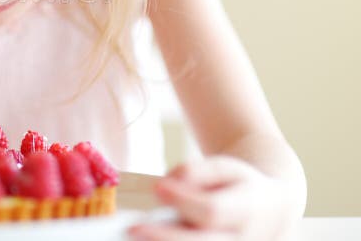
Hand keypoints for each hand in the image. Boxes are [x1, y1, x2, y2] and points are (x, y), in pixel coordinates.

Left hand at [128, 155, 298, 240]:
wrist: (272, 213)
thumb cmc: (239, 186)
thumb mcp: (226, 168)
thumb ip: (197, 173)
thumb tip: (166, 185)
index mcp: (247, 210)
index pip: (213, 210)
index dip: (184, 200)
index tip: (157, 188)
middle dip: (164, 238)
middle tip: (131, 229)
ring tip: (133, 238)